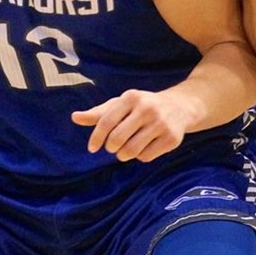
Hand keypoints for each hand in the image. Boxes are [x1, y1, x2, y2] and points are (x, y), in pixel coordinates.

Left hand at [72, 89, 200, 162]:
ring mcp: (161, 124)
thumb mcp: (121, 104)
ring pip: (131, 151)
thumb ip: (98, 113)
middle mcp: (147, 108)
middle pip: (117, 139)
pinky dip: (141, 156)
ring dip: (124, 155)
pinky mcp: (172, 139)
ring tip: (127, 149)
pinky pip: (146, 157)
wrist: (181, 106)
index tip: (92, 148)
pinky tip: (145, 147)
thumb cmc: (143, 106)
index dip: (96, 137)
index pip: (106, 121)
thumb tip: (74, 117)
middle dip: (112, 148)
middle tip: (114, 147)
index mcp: (131, 97)